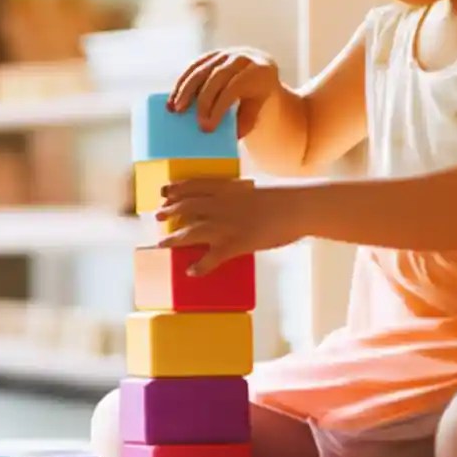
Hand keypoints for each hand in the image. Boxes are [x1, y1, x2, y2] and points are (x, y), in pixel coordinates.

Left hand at [157, 179, 306, 275]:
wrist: (298, 207)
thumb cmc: (284, 197)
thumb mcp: (256, 189)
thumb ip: (239, 194)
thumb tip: (234, 200)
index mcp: (227, 188)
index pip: (194, 185)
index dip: (177, 189)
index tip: (164, 192)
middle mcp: (221, 205)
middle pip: (187, 207)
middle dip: (170, 212)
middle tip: (158, 216)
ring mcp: (226, 225)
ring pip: (191, 232)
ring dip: (174, 239)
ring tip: (163, 245)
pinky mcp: (235, 244)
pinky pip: (211, 258)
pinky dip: (199, 266)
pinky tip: (191, 271)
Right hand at [167, 48, 280, 136]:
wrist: (260, 69)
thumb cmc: (258, 95)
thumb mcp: (259, 107)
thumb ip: (245, 120)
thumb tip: (226, 136)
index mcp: (258, 70)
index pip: (234, 88)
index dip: (219, 107)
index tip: (208, 127)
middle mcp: (241, 58)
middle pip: (216, 78)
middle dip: (203, 101)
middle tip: (195, 122)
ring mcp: (225, 54)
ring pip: (201, 70)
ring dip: (185, 90)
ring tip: (175, 109)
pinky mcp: (212, 54)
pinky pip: (193, 67)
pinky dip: (181, 83)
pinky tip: (173, 99)